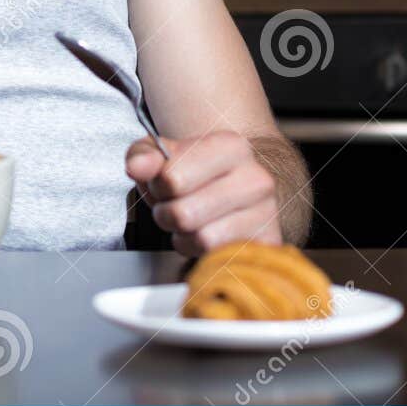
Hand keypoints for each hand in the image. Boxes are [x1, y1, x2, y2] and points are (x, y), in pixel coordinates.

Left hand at [125, 130, 281, 256]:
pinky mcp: (268, 244)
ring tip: (190, 222)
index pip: (172, 178)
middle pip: (184, 214)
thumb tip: (138, 166)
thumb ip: (143, 156)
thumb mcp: (161, 154)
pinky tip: (206, 236)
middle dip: (167, 215)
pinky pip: (219, 260)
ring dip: (183, 236)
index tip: (166, 183)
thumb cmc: (194, 172)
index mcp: (230, 146)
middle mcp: (256, 178)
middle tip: (174, 206)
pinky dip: (202, 254)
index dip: (157, 186)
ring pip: (202, 240)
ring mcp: (267, 213)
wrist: (235, 188)